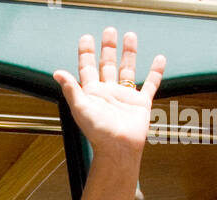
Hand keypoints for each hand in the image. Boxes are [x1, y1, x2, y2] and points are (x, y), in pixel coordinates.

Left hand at [54, 28, 164, 163]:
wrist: (118, 150)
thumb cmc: (98, 133)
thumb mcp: (80, 108)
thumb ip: (71, 89)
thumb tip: (57, 73)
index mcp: (92, 94)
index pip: (88, 68)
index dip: (86, 53)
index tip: (86, 38)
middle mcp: (108, 93)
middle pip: (108, 64)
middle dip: (108, 47)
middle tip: (109, 31)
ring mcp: (125, 97)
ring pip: (127, 69)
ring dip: (129, 53)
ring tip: (130, 36)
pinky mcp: (141, 104)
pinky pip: (150, 84)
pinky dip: (156, 72)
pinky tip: (159, 59)